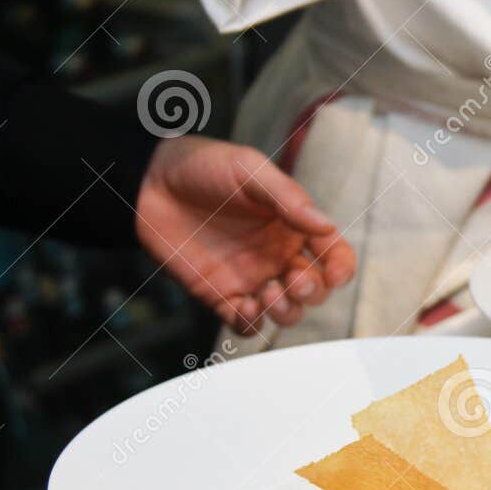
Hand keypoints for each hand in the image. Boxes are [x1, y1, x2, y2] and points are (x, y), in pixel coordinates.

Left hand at [135, 136, 356, 334]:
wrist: (148, 181)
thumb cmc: (203, 166)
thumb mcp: (249, 169)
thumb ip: (288, 197)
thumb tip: (326, 226)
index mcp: (292, 226)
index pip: (333, 254)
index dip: (341, 268)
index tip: (335, 273)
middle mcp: (277, 255)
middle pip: (314, 289)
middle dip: (312, 292)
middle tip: (293, 281)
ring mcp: (250, 277)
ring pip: (286, 311)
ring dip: (287, 311)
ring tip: (268, 294)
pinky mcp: (220, 295)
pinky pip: (246, 323)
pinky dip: (253, 323)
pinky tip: (246, 306)